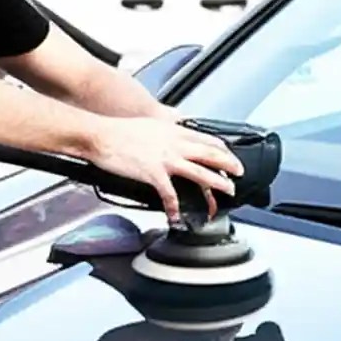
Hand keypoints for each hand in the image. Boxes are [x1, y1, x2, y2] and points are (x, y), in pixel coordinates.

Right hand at [88, 116, 243, 222]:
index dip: (222, 149)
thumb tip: (173, 131)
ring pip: (200, 173)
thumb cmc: (121, 131)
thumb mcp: (150, 125)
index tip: (229, 156)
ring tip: (225, 193)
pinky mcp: (154, 174)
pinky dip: (175, 208)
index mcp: (174, 132)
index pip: (207, 139)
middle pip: (211, 154)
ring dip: (216, 185)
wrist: (102, 135)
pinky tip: (177, 216)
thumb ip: (166, 130)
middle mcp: (175, 144)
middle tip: (239, 175)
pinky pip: (170, 194)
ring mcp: (166, 159)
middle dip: (229, 165)